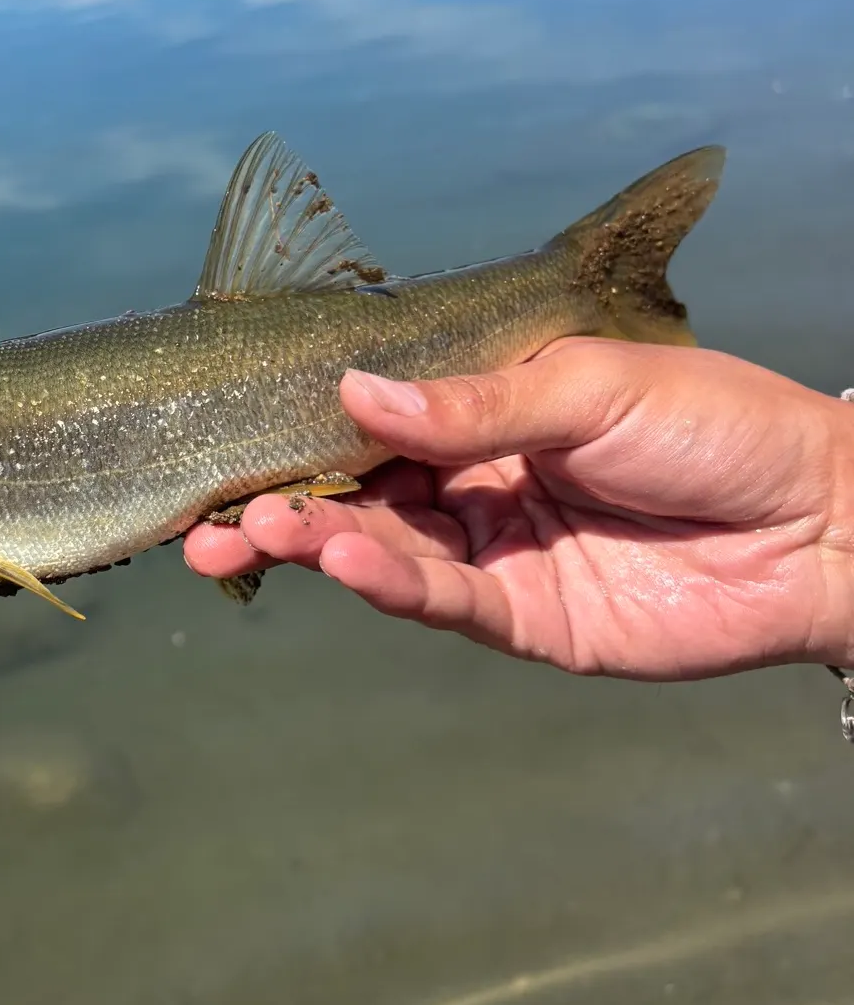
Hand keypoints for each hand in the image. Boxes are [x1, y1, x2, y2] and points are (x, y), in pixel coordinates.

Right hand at [186, 339, 853, 678]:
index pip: (378, 430)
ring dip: (318, 542)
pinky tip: (344, 559)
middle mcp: (479, 489)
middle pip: (362, 498)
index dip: (306, 436)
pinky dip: (388, 581)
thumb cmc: (718, 428)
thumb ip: (472, 403)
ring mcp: (496, 558)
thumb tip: (357, 394)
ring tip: (250, 531)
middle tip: (212, 509)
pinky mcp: (522, 620)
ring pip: (386, 551)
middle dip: (285, 504)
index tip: (236, 438)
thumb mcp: (589, 385)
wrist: (825, 524)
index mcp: (492, 420)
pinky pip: (442, 599)